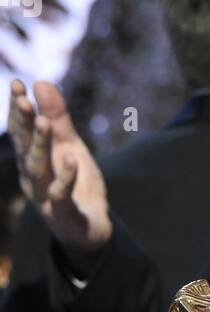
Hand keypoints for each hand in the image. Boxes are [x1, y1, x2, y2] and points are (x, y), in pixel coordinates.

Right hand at [7, 78, 111, 271]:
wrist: (90, 229)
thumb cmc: (75, 183)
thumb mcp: (69, 146)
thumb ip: (57, 119)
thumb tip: (41, 82)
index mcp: (31, 160)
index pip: (21, 132)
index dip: (17, 109)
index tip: (17, 84)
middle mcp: (33, 177)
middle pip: (23, 147)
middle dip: (22, 123)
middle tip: (22, 99)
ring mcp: (45, 197)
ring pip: (38, 169)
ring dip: (39, 145)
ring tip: (42, 121)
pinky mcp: (64, 214)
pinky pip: (61, 194)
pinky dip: (65, 176)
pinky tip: (70, 157)